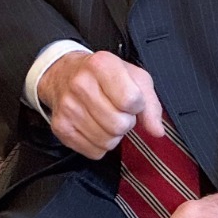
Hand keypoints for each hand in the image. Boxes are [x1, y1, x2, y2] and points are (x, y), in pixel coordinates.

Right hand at [38, 50, 163, 158]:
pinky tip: (94, 126)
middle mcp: (80, 84)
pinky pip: (94, 152)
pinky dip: (99, 144)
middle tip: (117, 110)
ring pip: (107, 141)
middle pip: (119, 124)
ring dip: (112, 134)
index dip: (137, 105)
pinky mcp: (61, 127)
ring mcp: (68, 107)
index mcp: (101, 65)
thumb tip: (157, 130)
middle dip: (125, 121)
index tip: (130, 99)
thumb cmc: (102, 75)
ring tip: (105, 118)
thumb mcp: (134, 77)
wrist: (63, 74)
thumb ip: (150, 103)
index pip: (131, 100)